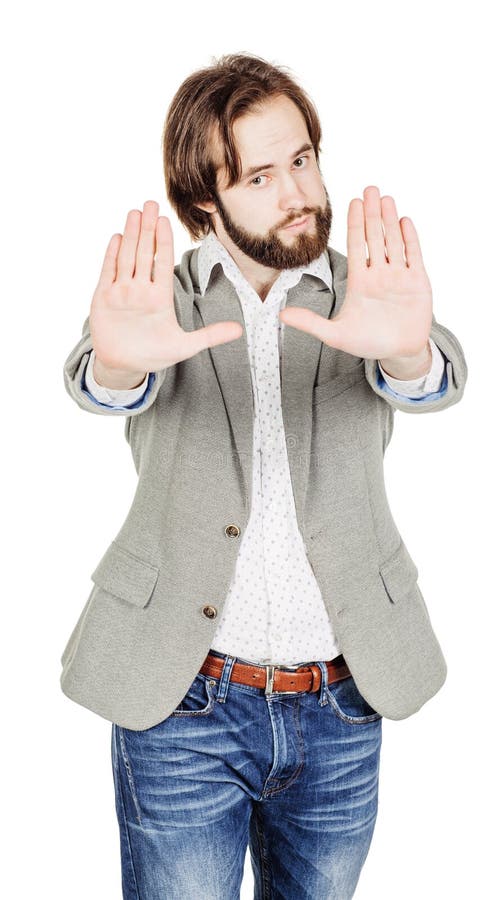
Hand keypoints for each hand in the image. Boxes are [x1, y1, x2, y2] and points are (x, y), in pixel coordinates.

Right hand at [90, 200, 242, 373]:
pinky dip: (112, 256)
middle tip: (151, 204)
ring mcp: (121, 292)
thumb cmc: (153, 355)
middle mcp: (141, 290)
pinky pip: (108, 272)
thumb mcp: (186, 347)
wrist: (125, 366)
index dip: (163, 241)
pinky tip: (117, 237)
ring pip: (127, 258)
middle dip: (148, 229)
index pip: (162, 263)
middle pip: (144, 253)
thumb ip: (211, 336)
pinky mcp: (103, 298)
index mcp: (160, 298)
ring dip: (131, 235)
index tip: (166, 220)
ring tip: (135, 213)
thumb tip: (240, 330)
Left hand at [278, 186, 431, 361]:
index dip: (355, 224)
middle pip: (375, 237)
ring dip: (390, 220)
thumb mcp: (335, 335)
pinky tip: (404, 221)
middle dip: (372, 213)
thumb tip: (280, 314)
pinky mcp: (418, 282)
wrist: (397, 354)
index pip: (357, 246)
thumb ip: (310, 323)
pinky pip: (413, 255)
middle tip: (369, 188)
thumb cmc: (368, 343)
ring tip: (385, 198)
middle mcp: (379, 274)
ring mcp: (399, 276)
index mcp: (359, 281)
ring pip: (393, 241)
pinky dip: (410, 238)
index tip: (352, 202)